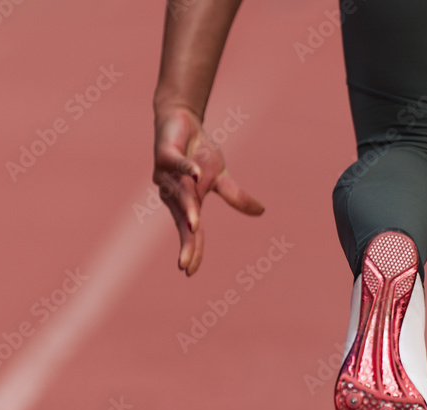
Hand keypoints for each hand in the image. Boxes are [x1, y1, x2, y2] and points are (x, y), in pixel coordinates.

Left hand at [153, 106, 263, 275]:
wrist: (181, 121)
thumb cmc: (198, 152)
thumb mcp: (220, 176)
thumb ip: (236, 197)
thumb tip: (261, 212)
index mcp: (187, 203)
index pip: (190, 232)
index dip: (192, 250)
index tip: (189, 271)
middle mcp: (173, 193)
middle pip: (182, 221)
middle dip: (185, 242)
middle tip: (184, 263)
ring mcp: (167, 174)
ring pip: (180, 195)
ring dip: (188, 210)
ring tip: (196, 226)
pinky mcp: (165, 153)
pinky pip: (176, 162)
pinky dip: (184, 168)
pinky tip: (193, 174)